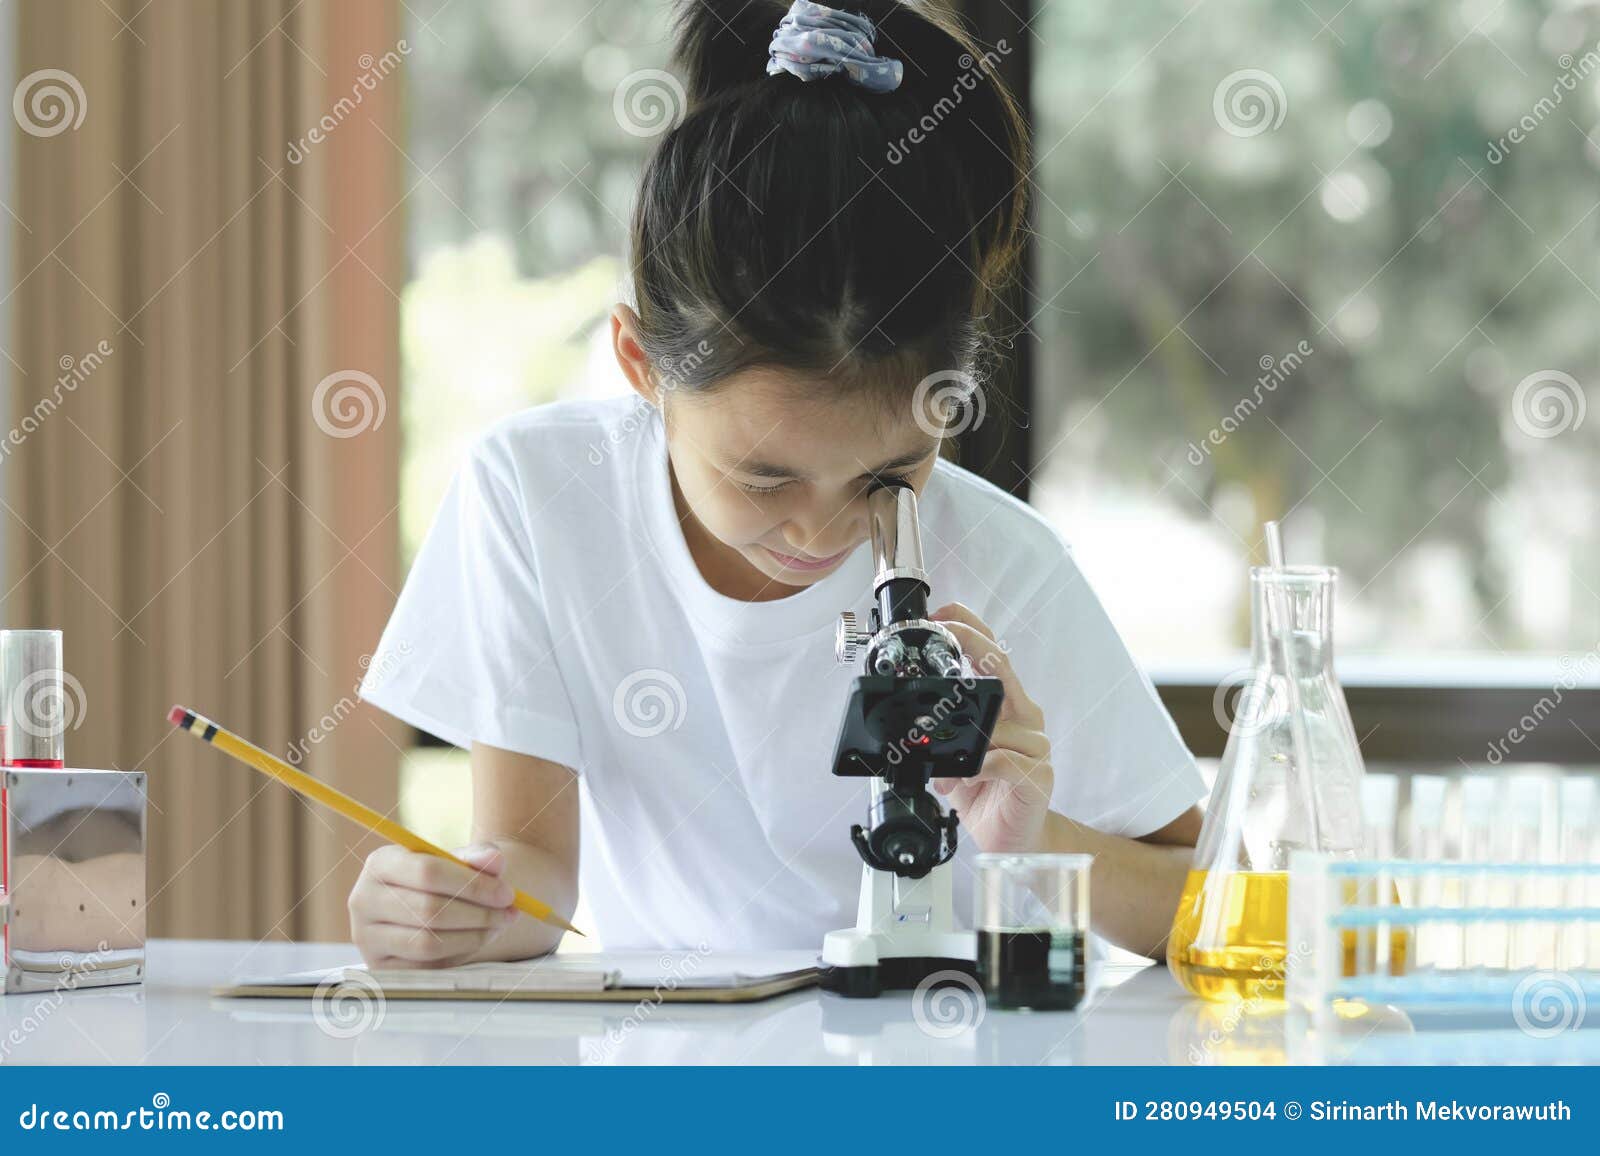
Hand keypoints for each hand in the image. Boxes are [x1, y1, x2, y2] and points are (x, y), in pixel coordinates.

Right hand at [348, 842, 519, 967]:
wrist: (421, 903)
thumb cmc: (441, 879)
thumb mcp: (456, 861)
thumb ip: (477, 857)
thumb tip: (495, 860)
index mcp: (380, 863)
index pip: (428, 872)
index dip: (473, 885)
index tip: (508, 893)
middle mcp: (363, 899)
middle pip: (428, 910)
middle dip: (478, 914)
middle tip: (509, 913)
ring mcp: (367, 936)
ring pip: (427, 942)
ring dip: (472, 937)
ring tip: (497, 926)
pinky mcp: (379, 966)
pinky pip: (425, 966)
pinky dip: (458, 954)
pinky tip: (476, 940)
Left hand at [928, 602, 1053, 853]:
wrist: (1012, 840)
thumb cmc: (985, 792)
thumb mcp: (953, 754)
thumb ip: (938, 730)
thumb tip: (904, 714)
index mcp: (1006, 704)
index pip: (993, 652)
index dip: (970, 627)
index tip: (943, 615)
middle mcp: (1024, 717)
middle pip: (1003, 669)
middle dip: (971, 648)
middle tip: (943, 642)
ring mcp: (1036, 745)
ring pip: (1003, 718)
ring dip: (969, 729)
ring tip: (947, 747)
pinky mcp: (1038, 776)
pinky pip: (1008, 761)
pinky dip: (983, 765)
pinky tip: (969, 773)